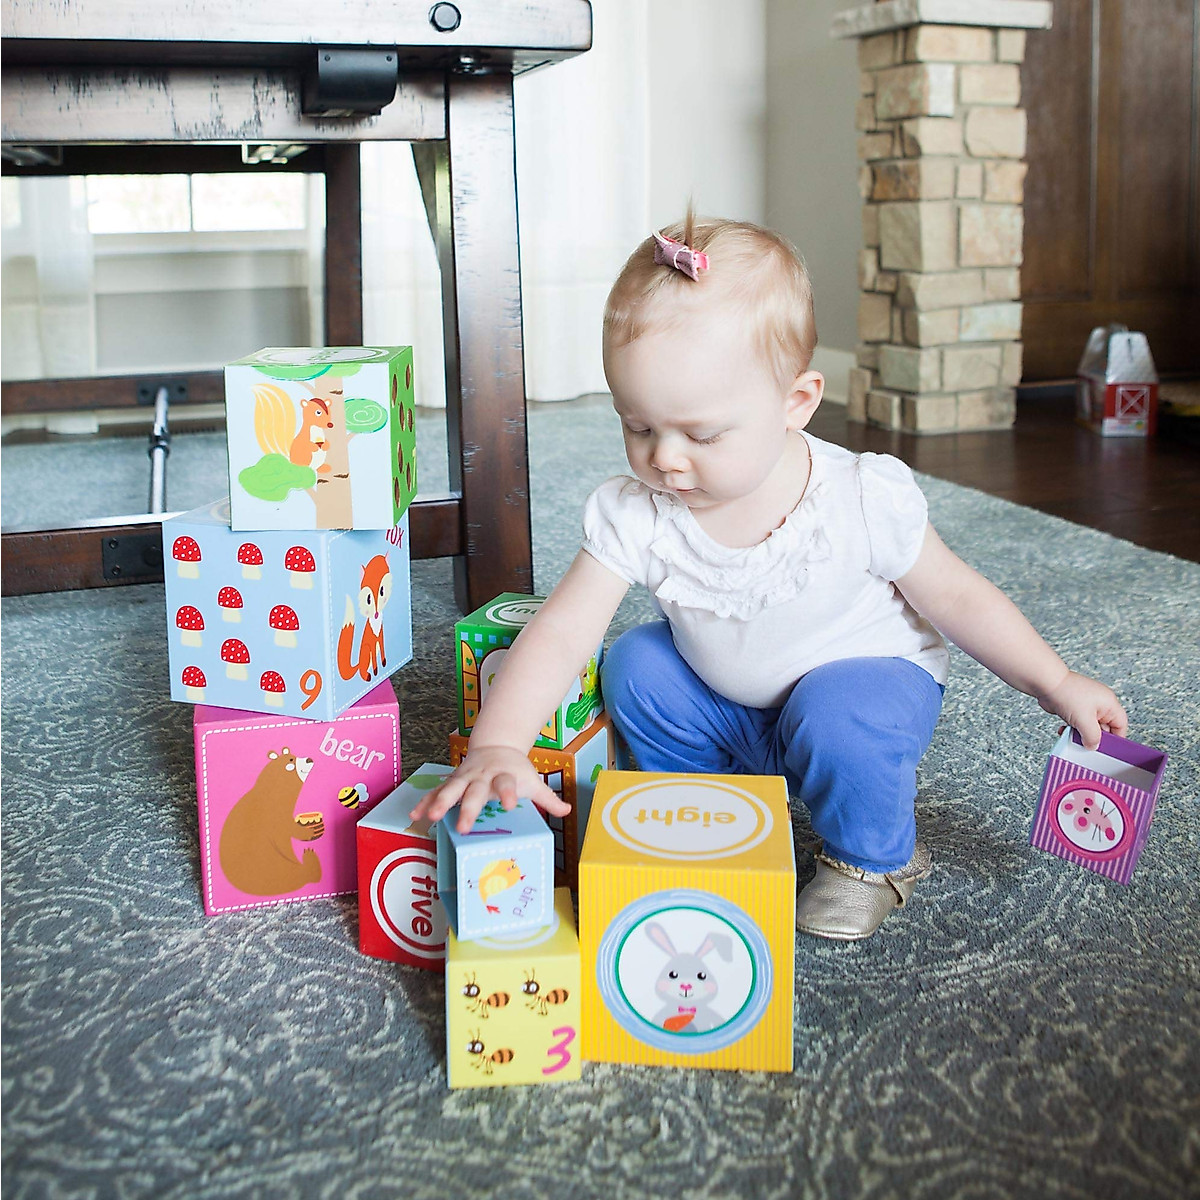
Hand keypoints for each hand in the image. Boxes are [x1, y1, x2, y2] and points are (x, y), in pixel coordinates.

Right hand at [409, 744, 571, 833]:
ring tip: (432, 817)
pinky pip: (436, 792)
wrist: (496, 745)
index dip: (509, 793)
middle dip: (469, 807)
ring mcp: (464, 778)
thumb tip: (568, 810)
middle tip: (464, 826)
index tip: (510, 805)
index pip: (507, 783)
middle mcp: (482, 776)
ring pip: (451, 789)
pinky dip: (425, 802)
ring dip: (441, 803)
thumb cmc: (514, 770)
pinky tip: (415, 814)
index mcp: (503, 775)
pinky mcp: (451, 781)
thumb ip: (548, 798)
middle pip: (475, 791)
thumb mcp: (532, 780)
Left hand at [1037, 670, 1128, 749]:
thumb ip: (1092, 737)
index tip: (1107, 748)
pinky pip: (1077, 722)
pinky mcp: (1074, 707)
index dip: (1116, 738)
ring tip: (1072, 735)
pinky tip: (1064, 729)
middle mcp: (1100, 703)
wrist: (1046, 683)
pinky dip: (1072, 728)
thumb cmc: (1067, 693)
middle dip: (1094, 736)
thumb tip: (1093, 746)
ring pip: (1088, 726)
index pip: (1121, 725)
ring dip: (1080, 733)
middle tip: (1086, 744)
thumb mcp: (1084, 721)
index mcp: (1109, 703)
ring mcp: (1086, 704)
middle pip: (1104, 727)